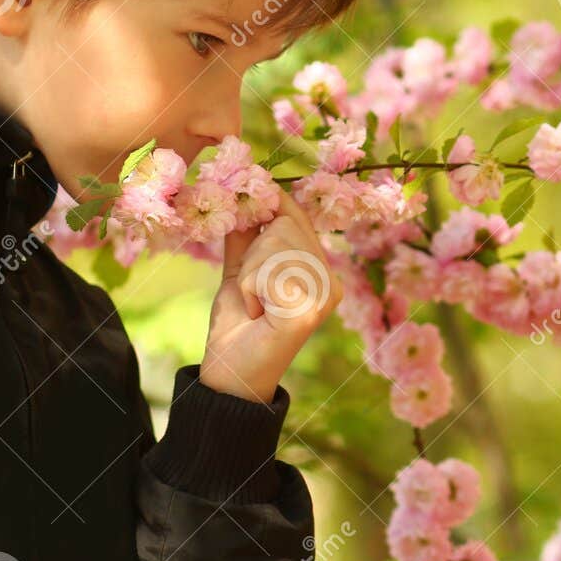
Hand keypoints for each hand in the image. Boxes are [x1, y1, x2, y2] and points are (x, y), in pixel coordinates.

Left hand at [200, 193, 342, 403]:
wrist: (229, 375)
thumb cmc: (238, 324)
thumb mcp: (240, 271)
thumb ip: (245, 236)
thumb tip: (243, 194)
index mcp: (321, 271)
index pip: (296, 217)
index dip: (271, 203)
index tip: (251, 186)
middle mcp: (331, 282)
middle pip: (284, 223)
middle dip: (253, 252)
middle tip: (253, 291)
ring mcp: (325, 296)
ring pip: (274, 243)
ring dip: (249, 273)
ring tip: (256, 304)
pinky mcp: (311, 309)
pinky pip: (268, 270)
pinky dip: (250, 289)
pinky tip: (259, 314)